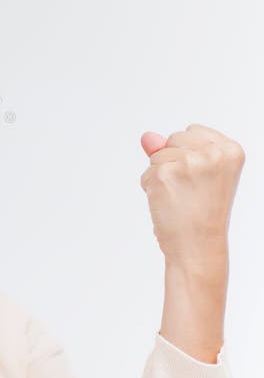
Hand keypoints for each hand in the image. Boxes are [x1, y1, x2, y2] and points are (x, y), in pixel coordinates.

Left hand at [139, 123, 243, 268]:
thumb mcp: (199, 173)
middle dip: (174, 160)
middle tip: (190, 189)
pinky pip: (146, 173)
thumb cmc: (202, 212)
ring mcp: (188, 163)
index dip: (189, 154)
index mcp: (230, 150)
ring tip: (180, 196)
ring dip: (160, 174)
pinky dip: (150, 187)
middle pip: (173, 138)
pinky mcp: (165, 174)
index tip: (202, 177)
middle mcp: (213, 154)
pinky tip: (168, 202)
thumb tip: (147, 137)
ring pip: (157, 155)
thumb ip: (173, 148)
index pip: (192, 131)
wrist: (199, 246)